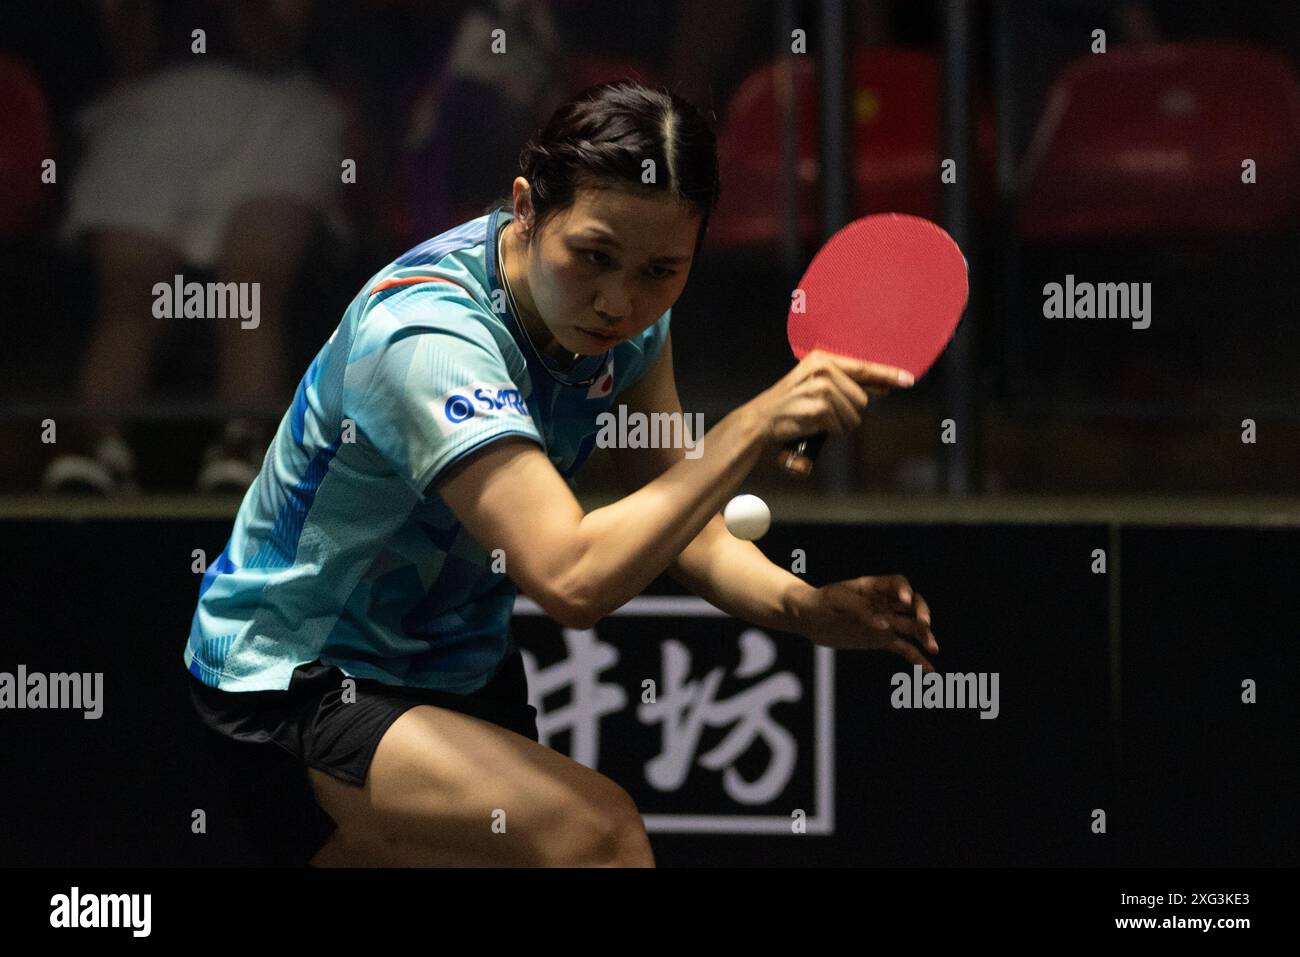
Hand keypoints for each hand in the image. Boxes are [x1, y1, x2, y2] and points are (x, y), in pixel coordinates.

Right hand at [746, 350, 913, 444]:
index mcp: (823, 359)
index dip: (888, 374)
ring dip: (840, 423)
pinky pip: (841, 426)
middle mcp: (822, 369)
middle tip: (826, 413)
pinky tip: (813, 425)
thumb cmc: (793, 403)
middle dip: (850, 412)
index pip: (864, 367)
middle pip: (863, 398)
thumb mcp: (818, 384)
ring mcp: (820, 388)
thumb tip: (882, 387)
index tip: (908, 379)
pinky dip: (831, 431)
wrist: (762, 418)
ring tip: (819, 419)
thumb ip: (849, 383)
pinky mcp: (818, 407)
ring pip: (854, 414)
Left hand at [791, 574, 937, 670]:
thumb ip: (861, 610)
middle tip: (924, 624)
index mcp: (874, 587)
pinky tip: (929, 669)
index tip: (905, 600)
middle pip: (913, 605)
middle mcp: (885, 603)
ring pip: (911, 627)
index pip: (898, 584)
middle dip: (922, 613)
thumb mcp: (836, 600)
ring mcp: (885, 622)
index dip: (905, 590)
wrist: (808, 618)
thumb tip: (885, 625)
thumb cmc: (820, 602)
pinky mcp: (881, 640)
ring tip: (933, 648)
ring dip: (925, 636)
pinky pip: (903, 648)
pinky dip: (916, 657)